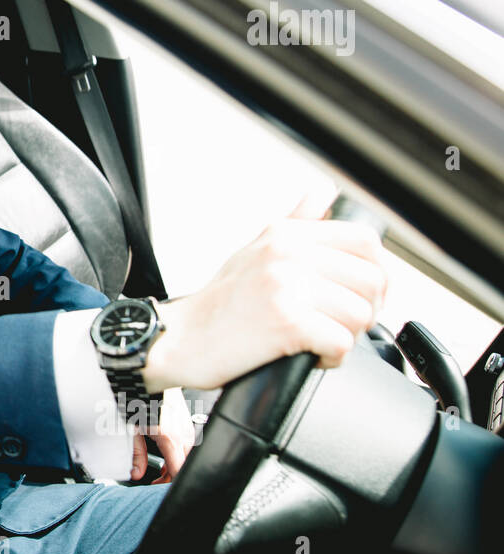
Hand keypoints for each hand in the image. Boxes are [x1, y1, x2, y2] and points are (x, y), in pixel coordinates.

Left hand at [130, 387, 194, 482]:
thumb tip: (137, 472)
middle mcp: (182, 433)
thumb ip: (135, 453)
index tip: (159, 490)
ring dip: (175, 465)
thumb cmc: (139, 396)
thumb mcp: (131, 427)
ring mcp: (187, 426)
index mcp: (169, 437)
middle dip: (170, 478)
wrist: (152, 372)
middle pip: (184, 466)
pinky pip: (187, 443)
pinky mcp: (187, 421)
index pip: (178, 471)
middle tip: (155, 482)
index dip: (169, 486)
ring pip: (187, 456)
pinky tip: (167, 453)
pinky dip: (178, 453)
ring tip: (160, 470)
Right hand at [141, 188, 389, 392]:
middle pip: (371, 280)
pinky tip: (309, 356)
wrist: (179, 340)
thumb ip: (295, 223)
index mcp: (286, 235)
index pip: (365, 241)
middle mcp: (287, 254)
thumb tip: (323, 194)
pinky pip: (341, 343)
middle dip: (365, 311)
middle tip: (339, 326)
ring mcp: (286, 286)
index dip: (375, 274)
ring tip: (319, 341)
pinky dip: (331, 358)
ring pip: (360, 314)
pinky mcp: (286, 322)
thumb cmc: (219, 304)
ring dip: (346, 337)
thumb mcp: (254, 250)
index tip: (360, 296)